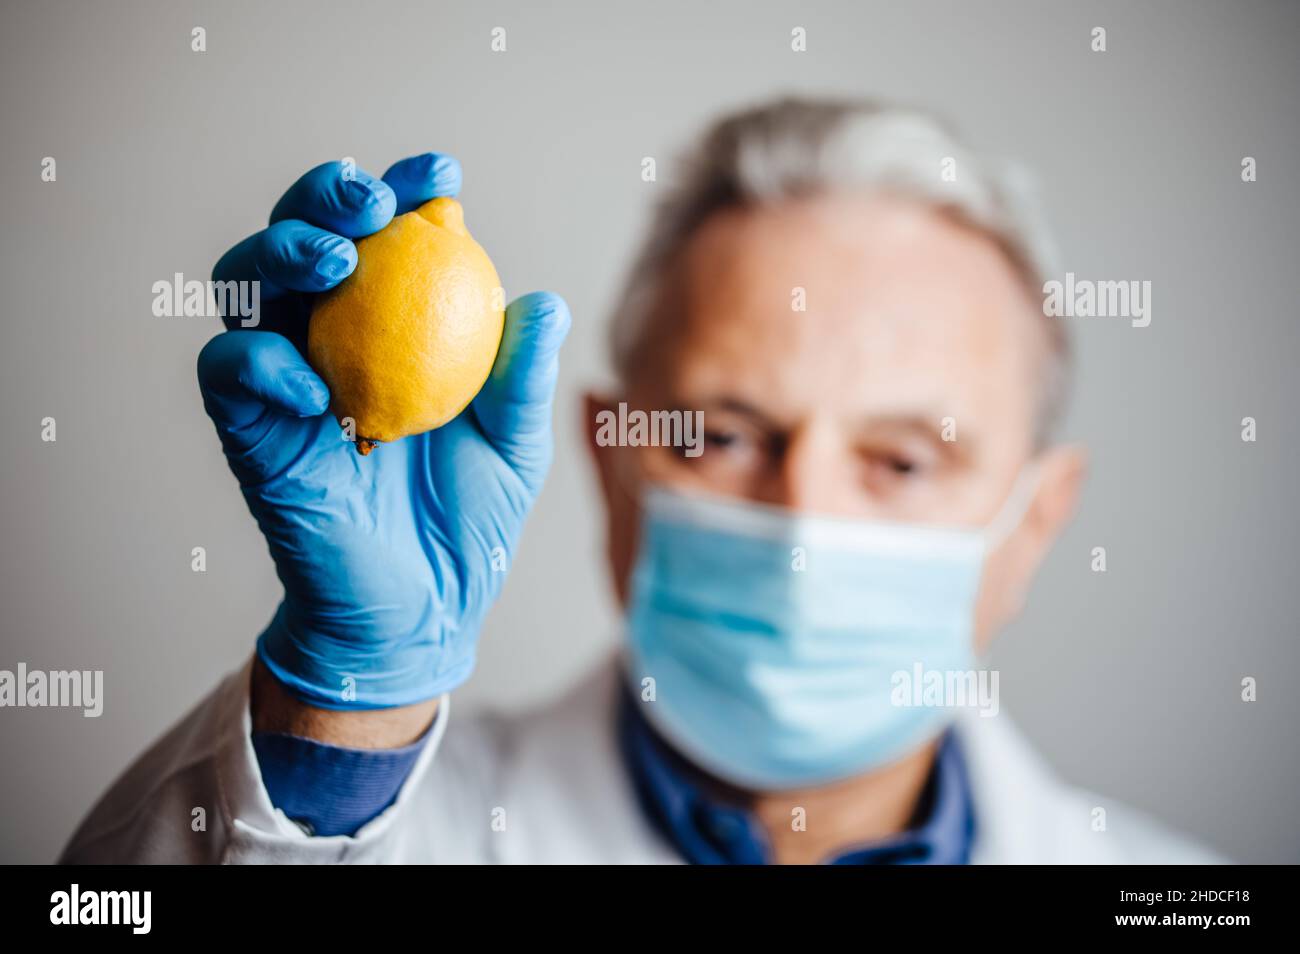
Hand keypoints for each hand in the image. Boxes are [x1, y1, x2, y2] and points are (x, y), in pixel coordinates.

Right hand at [198, 154, 569, 709]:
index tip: (442, 180)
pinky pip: (229, 372)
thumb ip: (522, 376)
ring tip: (334, 260)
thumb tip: (543, 302)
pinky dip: (259, 360)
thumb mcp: (514, 442)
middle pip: (300, 236)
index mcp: (392, 327)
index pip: (384, 237)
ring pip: (245, 284)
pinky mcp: (249, 431)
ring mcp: (283, 382)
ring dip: (281, 253)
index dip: (404, 192)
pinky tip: (312, 384)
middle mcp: (329, 340)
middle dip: (325, 196)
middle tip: (372, 201)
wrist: (426, 608)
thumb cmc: (471, 522)